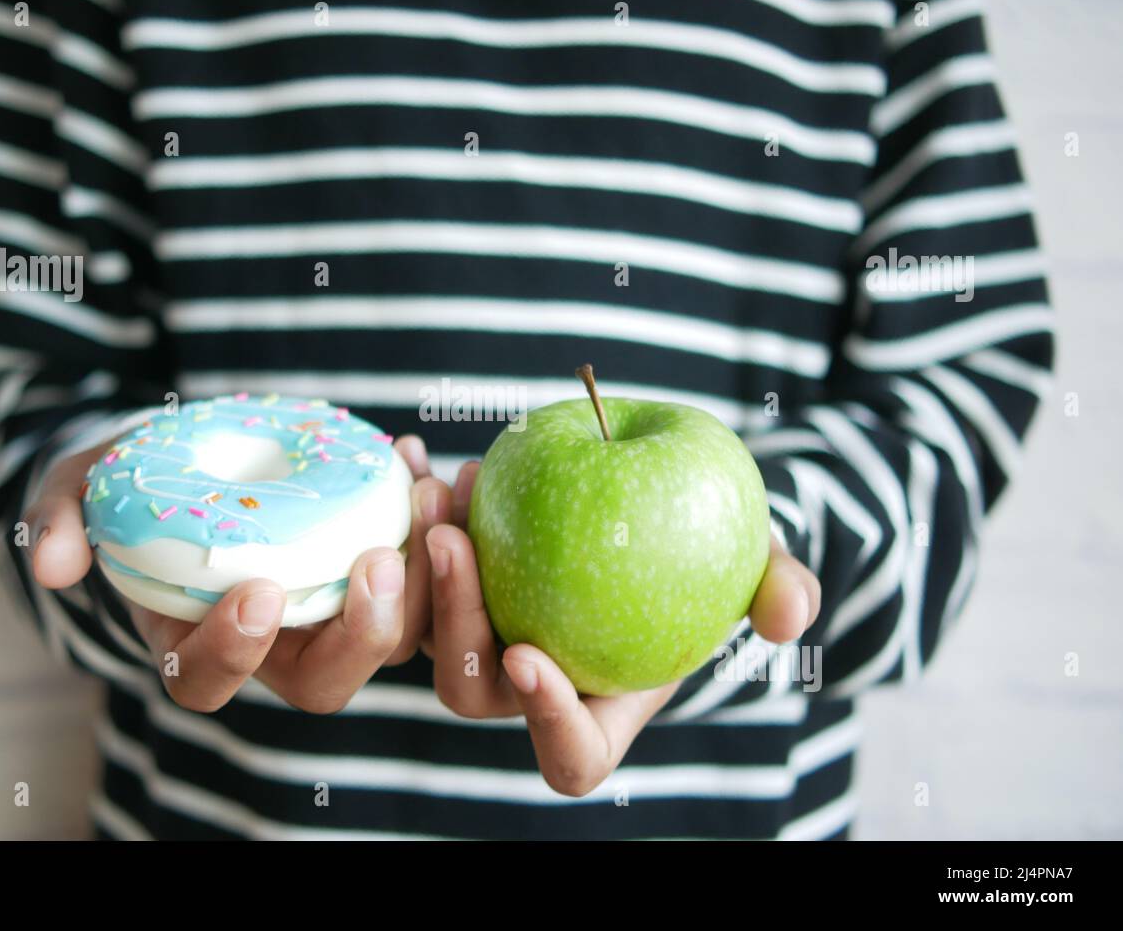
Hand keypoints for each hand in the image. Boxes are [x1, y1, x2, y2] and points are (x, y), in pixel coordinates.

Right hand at [23, 433, 452, 713]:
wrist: (189, 452)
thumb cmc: (130, 479)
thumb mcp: (80, 487)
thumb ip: (60, 521)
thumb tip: (47, 564)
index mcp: (188, 640)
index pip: (206, 682)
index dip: (232, 653)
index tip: (255, 591)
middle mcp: (266, 644)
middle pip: (322, 683)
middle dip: (359, 635)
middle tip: (376, 560)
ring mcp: (323, 612)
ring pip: (389, 639)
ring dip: (418, 581)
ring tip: (421, 494)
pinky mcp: (366, 574)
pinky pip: (416, 577)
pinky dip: (425, 523)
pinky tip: (417, 461)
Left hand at [424, 461, 820, 796]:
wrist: (658, 509)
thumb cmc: (715, 553)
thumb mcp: (761, 565)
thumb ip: (781, 590)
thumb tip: (790, 615)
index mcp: (602, 707)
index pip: (569, 750)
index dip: (545, 719)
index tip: (529, 655)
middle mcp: (531, 682)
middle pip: (469, 689)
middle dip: (454, 622)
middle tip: (455, 542)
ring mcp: (485, 632)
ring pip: (421, 629)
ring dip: (417, 566)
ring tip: (438, 490)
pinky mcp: (454, 583)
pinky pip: (411, 566)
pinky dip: (414, 512)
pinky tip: (414, 452)